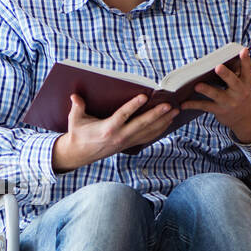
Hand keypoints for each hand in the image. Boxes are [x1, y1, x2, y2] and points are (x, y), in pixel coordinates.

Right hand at [51, 92, 176, 172]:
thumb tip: (75, 96)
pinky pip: (148, 137)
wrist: (80, 154)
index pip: (123, 116)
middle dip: (157, 115)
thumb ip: (77, 107)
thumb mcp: (75, 120)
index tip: (144, 96)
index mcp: (107, 129)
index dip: (134, 106)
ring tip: (175, 112)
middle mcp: (119, 136)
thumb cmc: (78, 134)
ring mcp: (126, 142)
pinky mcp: (129, 144)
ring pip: (148, 132)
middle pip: (141, 125)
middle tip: (169, 105)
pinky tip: (168, 122)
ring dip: (163, 122)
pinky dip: (160, 130)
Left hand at [179, 48, 250, 142]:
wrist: (245, 117)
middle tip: (218, 67)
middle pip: (233, 82)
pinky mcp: (219, 110)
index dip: (246, 60)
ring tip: (197, 86)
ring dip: (207, 90)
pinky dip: (192, 105)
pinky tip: (183, 104)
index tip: (243, 50)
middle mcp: (240, 92)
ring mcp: (229, 102)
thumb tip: (224, 57)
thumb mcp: (244, 83)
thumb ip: (238, 71)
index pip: (247, 69)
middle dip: (225, 74)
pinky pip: (205, 106)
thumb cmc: (240, 93)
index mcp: (246, 82)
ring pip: (217, 95)